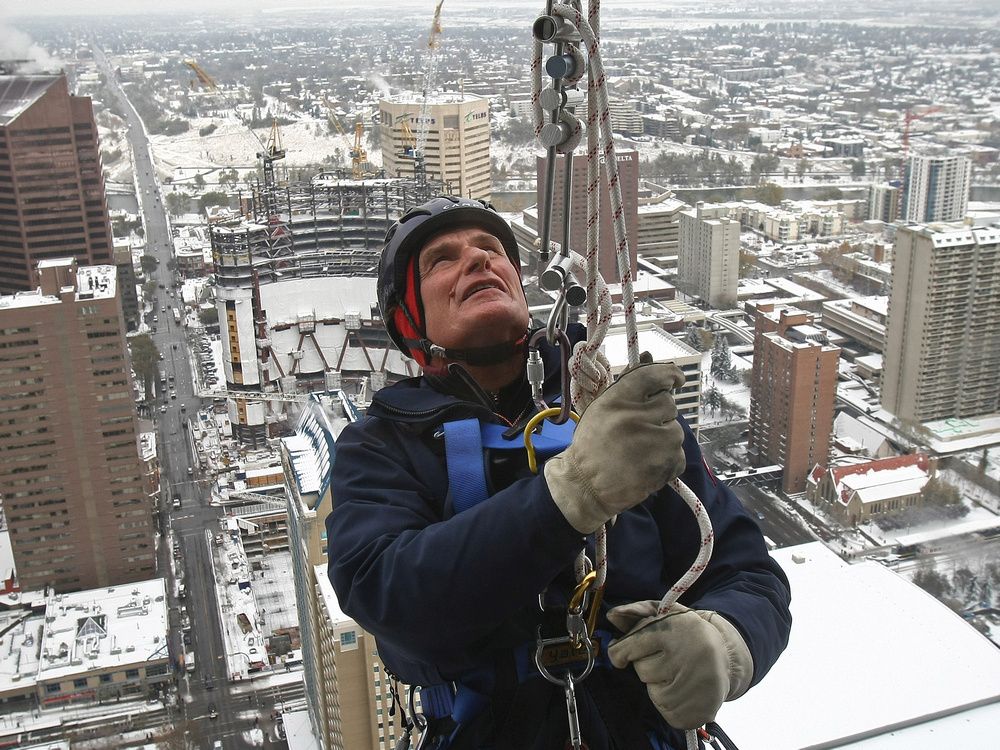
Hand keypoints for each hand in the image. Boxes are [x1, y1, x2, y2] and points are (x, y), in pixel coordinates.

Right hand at [544, 363, 685, 533]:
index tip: (675, 379)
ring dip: (664, 438)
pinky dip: (668, 460)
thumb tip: (648, 357)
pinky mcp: (665, 464)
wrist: (586, 485)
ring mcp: (654, 442)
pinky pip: (679, 454)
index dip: (669, 374)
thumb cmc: (592, 445)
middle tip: (641, 428)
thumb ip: (627, 384)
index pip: (653, 375)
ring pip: (676, 430)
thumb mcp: (602, 408)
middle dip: (660, 415)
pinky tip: (648, 464)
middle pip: (669, 404)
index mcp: (617, 400)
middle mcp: (637, 417)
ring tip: (641, 450)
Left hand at [607, 601, 752, 729]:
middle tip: (665, 659)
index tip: (620, 655)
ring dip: (658, 685)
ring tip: (676, 674)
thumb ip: (637, 613)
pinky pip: (666, 711)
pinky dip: (669, 703)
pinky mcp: (699, 710)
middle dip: (646, 665)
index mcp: (677, 627)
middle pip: (641, 669)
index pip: (631, 645)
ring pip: (653, 692)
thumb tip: (613, 616)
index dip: (619, 652)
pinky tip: (682, 690)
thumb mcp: (666, 614)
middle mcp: (689, 655)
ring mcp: (696, 684)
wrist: (726, 657)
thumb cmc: (688, 634)